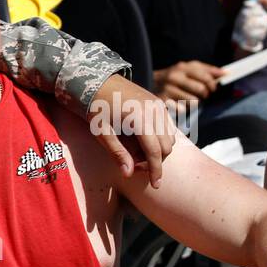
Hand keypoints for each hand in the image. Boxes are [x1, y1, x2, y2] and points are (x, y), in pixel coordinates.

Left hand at [90, 73, 179, 187]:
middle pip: (166, 146)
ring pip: (170, 137)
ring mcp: (158, 106)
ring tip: (134, 152)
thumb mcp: (102, 132)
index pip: (155, 151)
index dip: (156, 170)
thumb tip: (129, 174)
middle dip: (154, 161)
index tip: (156, 185)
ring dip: (158, 151)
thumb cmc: (96, 107)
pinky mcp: (158, 103)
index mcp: (140, 118)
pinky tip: (141, 141)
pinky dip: (160, 138)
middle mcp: (154, 111)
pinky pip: (167, 126)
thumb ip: (117, 153)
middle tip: (133, 164)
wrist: (98, 81)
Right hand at [152, 60, 225, 103]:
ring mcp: (167, 90)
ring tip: (189, 99)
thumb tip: (226, 73)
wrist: (148, 82)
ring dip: (194, 103)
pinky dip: (183, 109)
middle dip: (205, 94)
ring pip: (193, 102)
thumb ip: (207, 70)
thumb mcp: (188, 68)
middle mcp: (174, 77)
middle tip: (202, 94)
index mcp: (182, 67)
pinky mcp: (163, 102)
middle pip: (201, 90)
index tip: (213, 88)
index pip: (205, 77)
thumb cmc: (174, 76)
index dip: (213, 84)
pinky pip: (182, 110)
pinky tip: (179, 104)